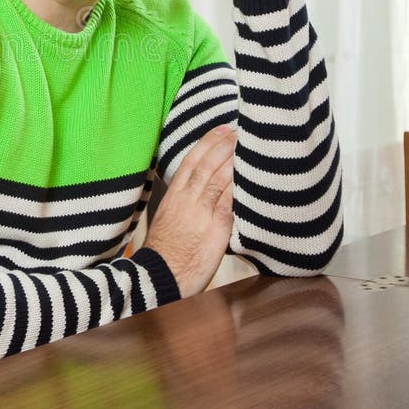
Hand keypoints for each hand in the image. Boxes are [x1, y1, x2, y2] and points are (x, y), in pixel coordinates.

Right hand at [145, 125, 235, 297]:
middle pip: (205, 165)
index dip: (205, 144)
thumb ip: (183, 206)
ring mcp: (200, 212)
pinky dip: (237, 185)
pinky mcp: (215, 227)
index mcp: (172, 197)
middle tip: (236, 130)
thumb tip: (199, 198)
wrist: (160, 278)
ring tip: (245, 145)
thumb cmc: (164, 255)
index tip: (218, 130)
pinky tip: (248, 175)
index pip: (189, 162)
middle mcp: (185, 200)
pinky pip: (228, 200)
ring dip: (231, 159)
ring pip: (217, 177)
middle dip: (221, 145)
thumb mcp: (168, 222)